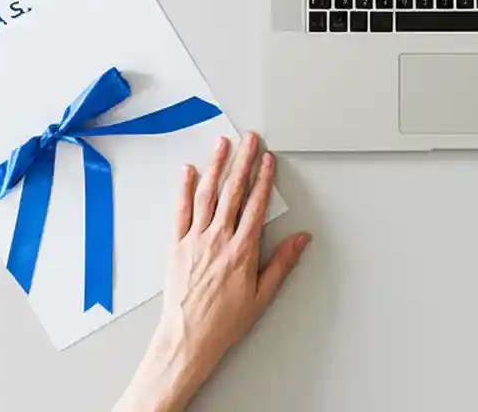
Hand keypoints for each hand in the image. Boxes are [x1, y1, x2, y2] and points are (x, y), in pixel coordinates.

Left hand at [115, 132, 309, 411]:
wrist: (188, 337)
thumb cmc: (224, 320)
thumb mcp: (262, 294)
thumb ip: (282, 262)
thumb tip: (301, 239)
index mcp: (242, 250)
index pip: (256, 204)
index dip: (264, 179)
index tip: (268, 160)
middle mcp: (218, 239)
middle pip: (233, 192)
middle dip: (243, 162)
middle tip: (249, 140)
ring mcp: (194, 239)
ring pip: (207, 194)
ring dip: (216, 166)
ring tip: (222, 145)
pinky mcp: (175, 245)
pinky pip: (180, 210)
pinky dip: (184, 189)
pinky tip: (188, 172)